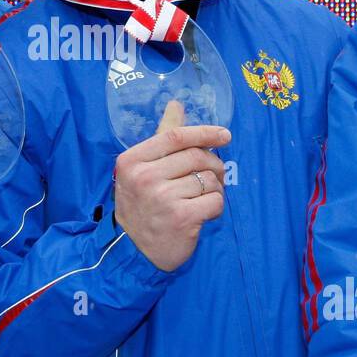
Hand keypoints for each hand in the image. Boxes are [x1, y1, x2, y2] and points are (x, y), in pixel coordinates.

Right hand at [113, 101, 230, 271]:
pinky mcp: (181, 217)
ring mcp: (162, 198)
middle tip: (214, 176)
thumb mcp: (141, 170)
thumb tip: (176, 104)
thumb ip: (161, 138)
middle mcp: (144, 177)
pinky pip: (215, 201)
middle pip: (196, 156)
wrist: (133, 251)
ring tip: (203, 198)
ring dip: (214, 189)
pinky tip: (204, 213)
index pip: (175, 136)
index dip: (204, 132)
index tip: (225, 135)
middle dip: (213, 165)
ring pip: (208, 180)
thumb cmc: (141, 206)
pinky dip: (216, 206)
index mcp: (132, 161)